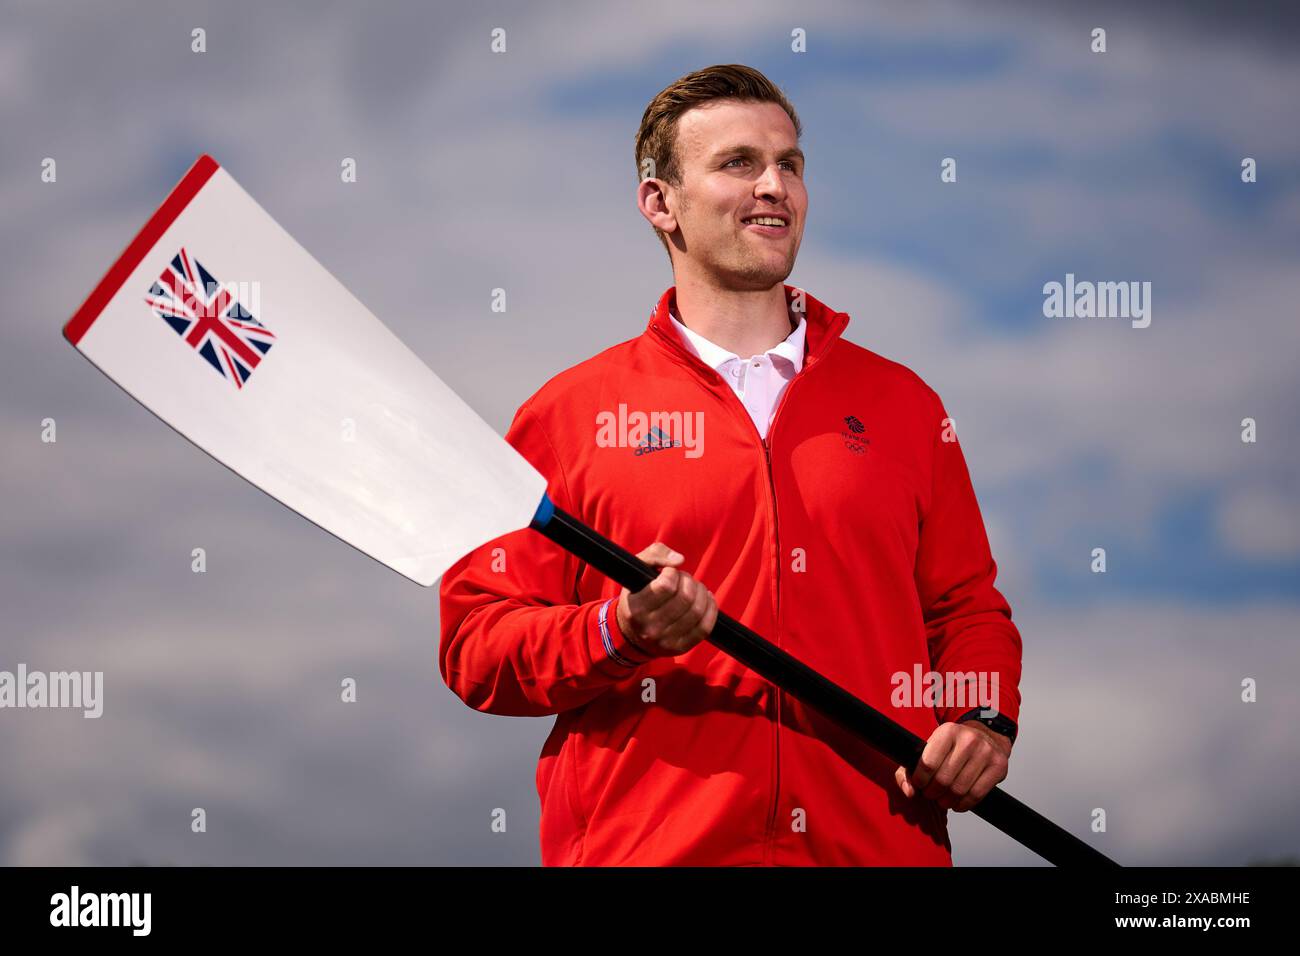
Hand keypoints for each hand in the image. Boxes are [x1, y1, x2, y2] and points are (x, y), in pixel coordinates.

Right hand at [615, 542, 718, 656]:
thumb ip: (655, 554)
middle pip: (685, 597)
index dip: (672, 573)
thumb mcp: (637, 568)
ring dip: (701, 592)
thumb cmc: (637, 594)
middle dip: (689, 581)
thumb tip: (680, 560)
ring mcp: (666, 642)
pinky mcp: (680, 648)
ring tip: (694, 588)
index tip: (669, 573)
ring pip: (697, 611)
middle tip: (684, 579)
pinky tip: (707, 599)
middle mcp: (649, 629)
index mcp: (635, 609)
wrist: (631, 633)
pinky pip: (705, 627)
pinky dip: (711, 608)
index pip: (666, 586)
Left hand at [895, 720, 1011, 812]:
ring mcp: (986, 752)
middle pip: (943, 779)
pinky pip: (977, 794)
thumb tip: (909, 792)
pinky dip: (964, 804)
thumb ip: (908, 771)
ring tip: (943, 800)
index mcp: (947, 731)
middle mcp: (968, 739)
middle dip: (933, 793)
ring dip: (947, 801)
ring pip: (960, 789)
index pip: (928, 763)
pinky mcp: (998, 766)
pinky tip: (958, 803)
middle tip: (932, 794)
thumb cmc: (951, 747)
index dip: (920, 780)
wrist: (986, 736)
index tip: (921, 784)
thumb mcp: (928, 749)